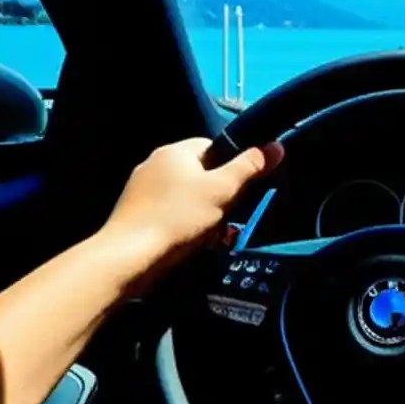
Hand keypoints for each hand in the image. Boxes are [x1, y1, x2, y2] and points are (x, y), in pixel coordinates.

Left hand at [95, 138, 283, 281]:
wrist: (129, 257)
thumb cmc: (178, 218)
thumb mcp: (222, 190)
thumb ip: (249, 167)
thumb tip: (275, 146)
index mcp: (175, 151)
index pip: (214, 147)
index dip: (233, 168)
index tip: (242, 191)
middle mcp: (155, 165)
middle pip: (202, 176)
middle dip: (220, 200)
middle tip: (228, 220)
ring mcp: (142, 191)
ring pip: (188, 200)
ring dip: (205, 218)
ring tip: (212, 239)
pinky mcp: (136, 215)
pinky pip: (172, 216)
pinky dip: (186, 229)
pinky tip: (192, 246)